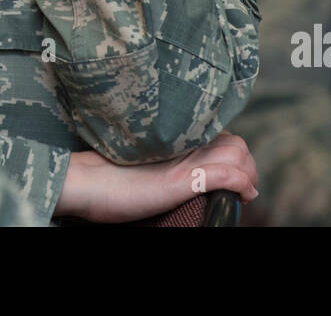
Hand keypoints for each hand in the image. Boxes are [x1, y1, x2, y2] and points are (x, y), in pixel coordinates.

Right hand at [53, 132, 259, 223]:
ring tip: (244, 192)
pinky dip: (241, 183)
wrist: (83, 181)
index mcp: (174, 139)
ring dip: (248, 174)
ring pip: (236, 154)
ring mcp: (184, 161)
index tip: (232, 173)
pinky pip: (226, 175)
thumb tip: (188, 177)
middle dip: (246, 164)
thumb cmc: (104, 178)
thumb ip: (165, 163)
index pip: (220, 136)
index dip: (233, 154)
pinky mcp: (182, 180)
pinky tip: (243, 195)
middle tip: (242, 186)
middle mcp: (183, 145)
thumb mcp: (143, 166)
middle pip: (235, 143)